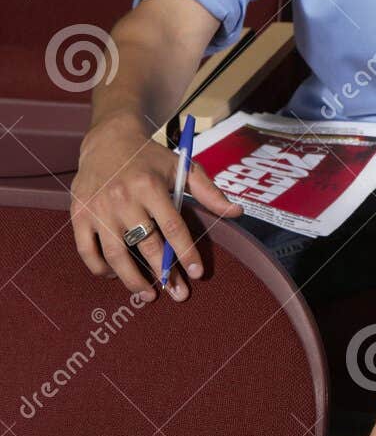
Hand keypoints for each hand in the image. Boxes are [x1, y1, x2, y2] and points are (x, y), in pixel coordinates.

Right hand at [71, 112, 242, 301]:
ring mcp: (98, 208)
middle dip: (165, 274)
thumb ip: (209, 191)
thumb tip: (237, 212)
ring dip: (133, 280)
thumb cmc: (150, 158)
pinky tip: (115, 276)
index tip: (197, 274)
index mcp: (150, 186)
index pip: (173, 228)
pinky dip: (100, 269)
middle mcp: (123, 199)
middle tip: (178, 293)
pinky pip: (87, 251)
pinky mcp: (79, 214)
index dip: (186, 253)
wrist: (108, 140)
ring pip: (116, 254)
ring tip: (149, 295)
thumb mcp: (181, 167)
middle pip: (147, 246)